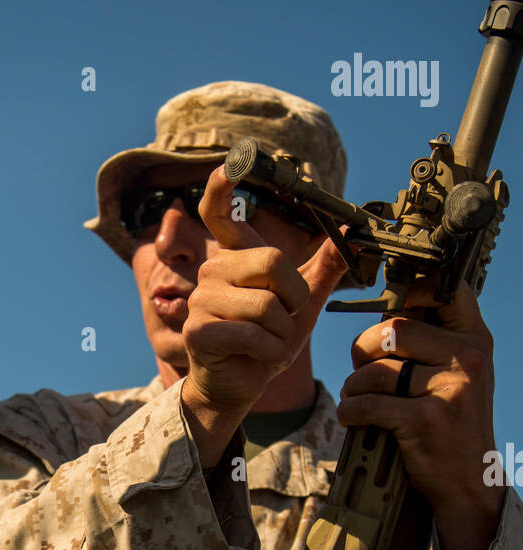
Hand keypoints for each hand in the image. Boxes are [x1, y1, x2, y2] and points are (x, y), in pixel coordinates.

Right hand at [181, 163, 348, 460]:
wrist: (237, 387)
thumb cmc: (264, 343)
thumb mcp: (302, 304)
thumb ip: (322, 269)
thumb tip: (350, 233)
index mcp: (234, 257)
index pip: (218, 211)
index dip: (223, 186)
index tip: (232, 162)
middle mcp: (212, 270)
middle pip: (273, 263)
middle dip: (295, 299)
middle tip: (286, 321)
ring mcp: (201, 300)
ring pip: (266, 305)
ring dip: (283, 334)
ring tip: (272, 345)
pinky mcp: (198, 331)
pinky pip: (253, 334)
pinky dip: (270, 353)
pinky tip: (261, 360)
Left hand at [338, 281, 502, 549]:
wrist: (469, 482)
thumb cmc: (450, 425)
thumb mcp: (457, 376)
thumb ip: (431, 343)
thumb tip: (383, 311)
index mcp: (474, 340)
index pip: (447, 290)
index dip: (411, 287)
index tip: (388, 302)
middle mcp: (467, 358)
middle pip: (393, 329)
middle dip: (363, 349)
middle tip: (361, 369)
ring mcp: (449, 388)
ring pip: (376, 369)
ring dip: (354, 386)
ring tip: (357, 399)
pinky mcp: (426, 420)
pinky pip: (369, 404)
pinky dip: (352, 412)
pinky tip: (353, 418)